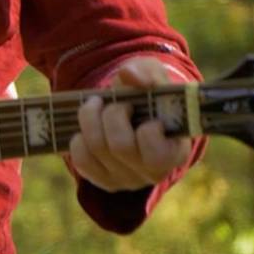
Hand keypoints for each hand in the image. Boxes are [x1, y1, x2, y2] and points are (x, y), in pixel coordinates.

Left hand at [69, 57, 190, 192]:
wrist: (131, 109)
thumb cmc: (146, 93)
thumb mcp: (151, 75)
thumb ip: (146, 72)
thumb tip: (131, 75)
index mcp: (176, 151)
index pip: (158, 153)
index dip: (147, 128)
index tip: (142, 109)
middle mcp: (154, 172)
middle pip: (121, 147)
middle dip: (111, 115)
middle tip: (113, 101)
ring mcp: (128, 180)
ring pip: (98, 150)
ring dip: (90, 120)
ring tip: (95, 105)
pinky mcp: (105, 181)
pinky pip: (82, 162)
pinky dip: (78, 140)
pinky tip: (86, 129)